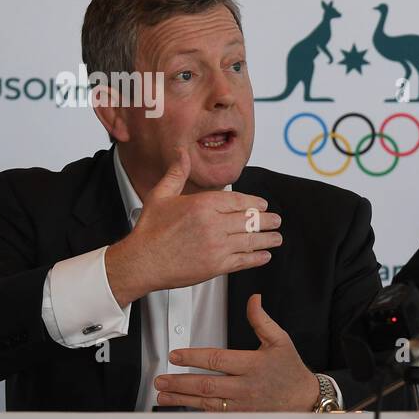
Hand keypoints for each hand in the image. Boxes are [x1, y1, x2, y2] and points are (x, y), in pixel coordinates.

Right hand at [104, 146, 281, 306]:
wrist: (141, 261)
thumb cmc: (150, 230)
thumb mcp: (161, 195)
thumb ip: (177, 173)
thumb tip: (182, 152)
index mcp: (203, 204)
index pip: (240, 201)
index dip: (255, 203)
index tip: (263, 205)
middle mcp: (214, 224)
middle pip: (251, 220)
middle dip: (267, 220)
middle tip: (276, 220)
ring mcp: (217, 246)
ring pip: (252, 240)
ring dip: (268, 239)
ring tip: (276, 238)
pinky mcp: (217, 266)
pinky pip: (244, 260)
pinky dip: (257, 258)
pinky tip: (264, 256)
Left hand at [153, 294, 320, 411]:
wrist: (304, 399)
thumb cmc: (290, 370)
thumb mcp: (280, 340)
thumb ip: (262, 320)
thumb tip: (253, 300)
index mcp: (253, 365)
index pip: (218, 360)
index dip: (194, 357)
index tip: (176, 355)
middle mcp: (246, 386)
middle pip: (207, 384)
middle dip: (180, 382)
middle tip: (161, 379)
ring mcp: (242, 404)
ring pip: (206, 401)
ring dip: (182, 398)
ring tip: (163, 394)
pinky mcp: (241, 416)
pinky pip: (214, 414)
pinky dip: (195, 410)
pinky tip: (181, 407)